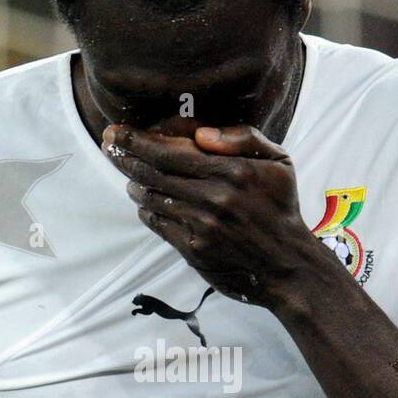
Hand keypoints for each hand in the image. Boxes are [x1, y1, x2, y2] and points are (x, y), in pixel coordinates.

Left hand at [103, 123, 319, 306]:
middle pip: (154, 171)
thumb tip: (200, 133)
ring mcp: (201, 226)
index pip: (171, 150)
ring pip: (152, 197)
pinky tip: (146, 201)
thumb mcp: (279, 162)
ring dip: (135, 182)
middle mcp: (214, 198)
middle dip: (125, 155)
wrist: (288, 266)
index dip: (138, 140)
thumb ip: (244, 138)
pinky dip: (147, 209)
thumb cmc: (282, 209)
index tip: (118, 131)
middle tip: (109, 144)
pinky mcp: (193, 249)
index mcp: (233, 171)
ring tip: (129, 173)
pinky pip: (159, 224)